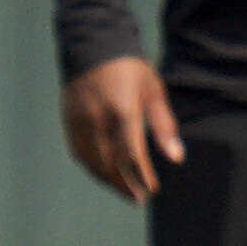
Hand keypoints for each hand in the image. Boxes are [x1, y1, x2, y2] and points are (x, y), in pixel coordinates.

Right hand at [63, 56, 184, 202]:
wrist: (93, 46)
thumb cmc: (130, 69)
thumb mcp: (154, 92)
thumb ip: (164, 126)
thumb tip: (176, 157)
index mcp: (122, 112)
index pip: (132, 155)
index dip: (142, 176)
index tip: (153, 189)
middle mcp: (98, 119)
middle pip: (111, 163)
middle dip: (125, 185)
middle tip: (139, 199)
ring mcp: (80, 121)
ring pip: (93, 161)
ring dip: (108, 180)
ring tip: (124, 191)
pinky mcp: (69, 120)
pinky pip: (79, 152)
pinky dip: (92, 167)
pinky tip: (104, 175)